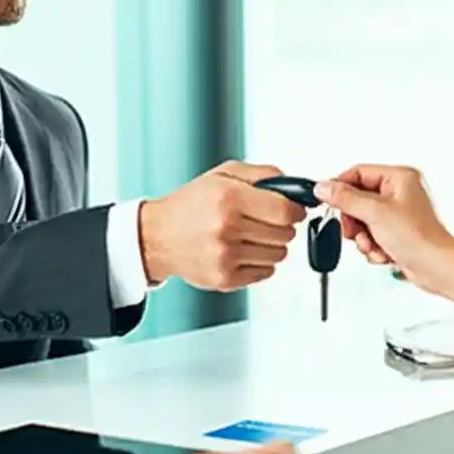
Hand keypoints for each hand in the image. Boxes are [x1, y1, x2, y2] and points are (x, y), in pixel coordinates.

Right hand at [139, 160, 305, 290]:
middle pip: (285, 234)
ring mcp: (225, 257)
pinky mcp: (224, 279)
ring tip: (251, 236)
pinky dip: (260, 262)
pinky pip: (265, 272)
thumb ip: (262, 174)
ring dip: (272, 245)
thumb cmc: (190, 204)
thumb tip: (294, 184)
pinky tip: (242, 250)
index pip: (285, 211)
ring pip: (278, 255)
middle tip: (267, 221)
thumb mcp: (223, 174)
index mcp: (229, 198)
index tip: (293, 210)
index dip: (295, 210)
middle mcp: (227, 228)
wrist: (157, 236)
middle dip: (283, 226)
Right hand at [314, 165, 453, 301]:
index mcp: (399, 177)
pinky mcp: (397, 233)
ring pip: (363, 220)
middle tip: (354, 230)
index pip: (358, 173)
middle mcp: (400, 192)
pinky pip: (372, 235)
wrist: (437, 269)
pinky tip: (383, 253)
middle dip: (354, 220)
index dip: (341, 187)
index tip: (327, 200)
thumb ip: (346, 198)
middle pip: (358, 199)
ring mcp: (398, 213)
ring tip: (374, 245)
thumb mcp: (375, 213)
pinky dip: (373, 246)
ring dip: (363, 237)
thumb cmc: (420, 238)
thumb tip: (324, 187)